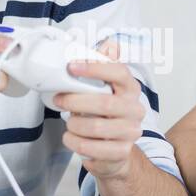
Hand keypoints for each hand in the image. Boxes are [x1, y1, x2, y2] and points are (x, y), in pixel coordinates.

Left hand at [52, 39, 144, 179]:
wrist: (116, 151)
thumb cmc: (105, 115)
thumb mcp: (104, 90)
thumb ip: (104, 68)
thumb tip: (109, 43)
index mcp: (131, 89)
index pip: (119, 72)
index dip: (95, 68)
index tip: (72, 67)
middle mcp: (135, 110)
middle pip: (105, 102)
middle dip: (76, 101)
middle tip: (60, 100)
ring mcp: (130, 132)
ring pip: (95, 126)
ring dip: (74, 124)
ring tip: (69, 123)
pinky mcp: (121, 152)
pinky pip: (90, 147)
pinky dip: (74, 142)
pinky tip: (71, 137)